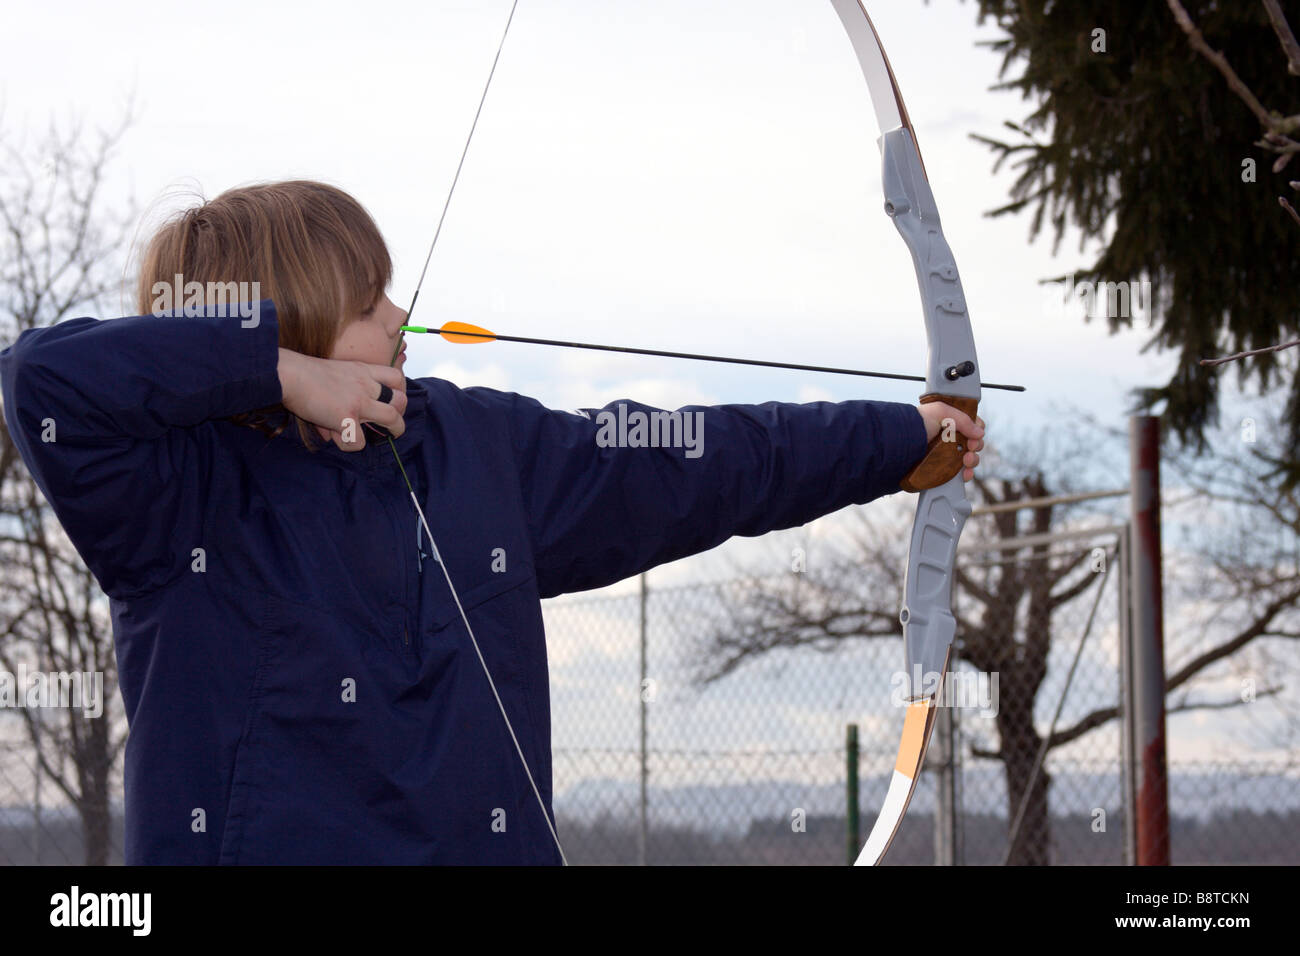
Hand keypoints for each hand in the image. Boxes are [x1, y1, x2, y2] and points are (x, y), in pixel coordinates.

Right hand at [278, 349, 407, 450]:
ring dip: (394, 432)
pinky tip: (339, 439)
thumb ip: (344, 391)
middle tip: (393, 424)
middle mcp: (366, 385)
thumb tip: (334, 428)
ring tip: (387, 438)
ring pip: (393, 419)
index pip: (396, 377)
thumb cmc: (303, 374)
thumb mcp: (334, 371)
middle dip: (401, 414)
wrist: (288, 374)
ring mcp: (359, 401)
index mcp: (362, 370)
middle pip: (401, 400)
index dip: (400, 391)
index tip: (395, 401)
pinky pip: (360, 441)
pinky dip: (351, 445)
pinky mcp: (347, 418)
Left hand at [916, 400, 984, 481]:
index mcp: (948, 422)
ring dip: (973, 460)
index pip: (971, 425)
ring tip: (967, 460)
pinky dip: (966, 474)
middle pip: (973, 442)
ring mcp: (946, 454)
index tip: (975, 434)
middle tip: (971, 447)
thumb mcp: (940, 411)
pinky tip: (965, 474)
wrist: (899, 445)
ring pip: (969, 458)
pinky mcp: (942, 469)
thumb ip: (963, 419)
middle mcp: (948, 438)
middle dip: (976, 446)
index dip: (977, 430)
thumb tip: (979, 433)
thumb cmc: (915, 424)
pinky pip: (960, 474)